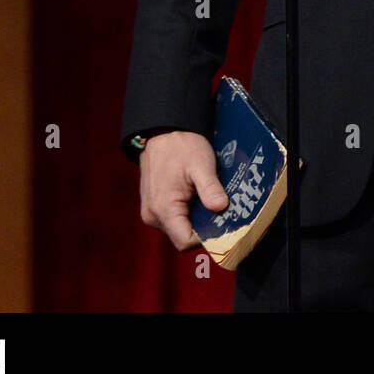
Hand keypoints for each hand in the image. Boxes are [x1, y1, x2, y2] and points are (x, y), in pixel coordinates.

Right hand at [138, 130, 227, 250]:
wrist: (163, 131)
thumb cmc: (181, 146)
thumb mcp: (201, 165)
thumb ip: (210, 188)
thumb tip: (221, 208)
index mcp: (163, 209)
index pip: (184, 241)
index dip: (205, 238)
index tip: (222, 225)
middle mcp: (153, 215)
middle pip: (182, 236)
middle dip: (203, 227)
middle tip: (221, 210)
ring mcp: (151, 211)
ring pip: (179, 227)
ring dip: (196, 218)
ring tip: (210, 200)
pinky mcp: (154, 205)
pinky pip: (173, 217)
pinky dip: (188, 211)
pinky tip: (199, 196)